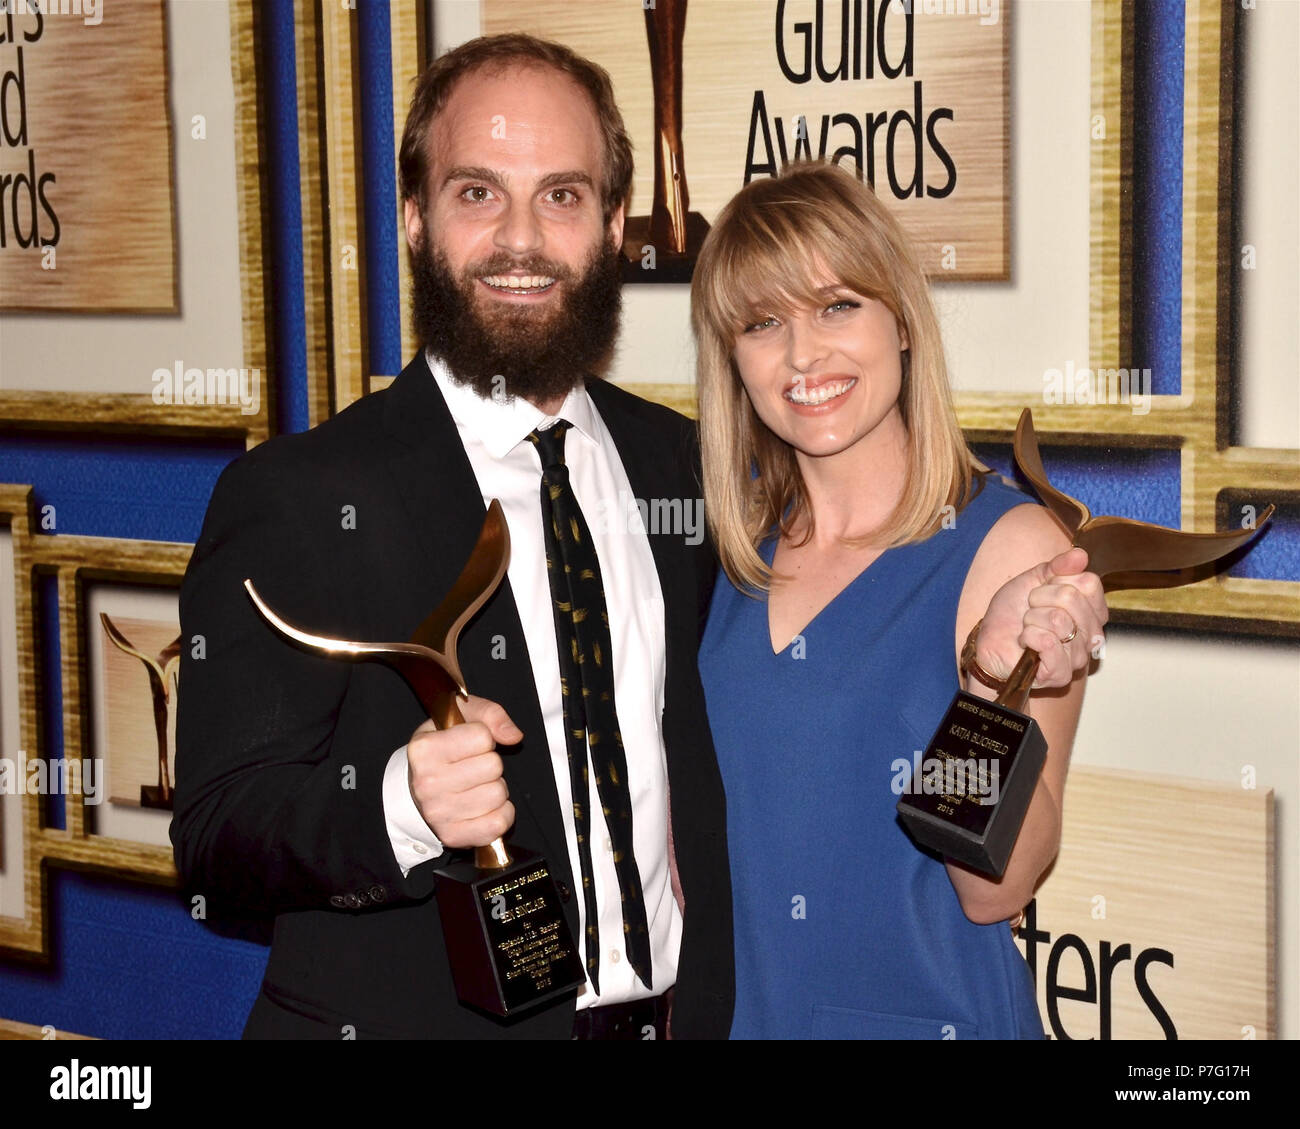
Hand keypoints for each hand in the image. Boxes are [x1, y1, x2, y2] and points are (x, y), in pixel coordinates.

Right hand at [407, 695, 521, 847]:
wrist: (416, 789)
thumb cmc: (442, 750)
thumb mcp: (459, 718)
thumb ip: (490, 715)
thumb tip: (513, 736)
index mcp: (425, 749)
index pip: (482, 737)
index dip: (483, 738)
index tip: (469, 745)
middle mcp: (427, 783)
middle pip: (493, 766)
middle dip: (490, 764)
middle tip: (474, 767)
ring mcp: (438, 813)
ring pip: (498, 794)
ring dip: (495, 788)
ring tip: (476, 785)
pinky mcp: (453, 836)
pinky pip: (498, 823)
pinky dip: (500, 813)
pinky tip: (484, 806)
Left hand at [976, 547, 1107, 689]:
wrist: (988, 642)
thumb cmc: (1012, 614)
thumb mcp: (1032, 581)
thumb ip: (1058, 566)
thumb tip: (1080, 555)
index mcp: (1091, 611)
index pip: (1089, 583)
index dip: (1056, 581)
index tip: (1040, 591)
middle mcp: (1091, 635)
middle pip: (1072, 598)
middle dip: (1039, 599)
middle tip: (1029, 611)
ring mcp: (1078, 656)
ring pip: (1059, 620)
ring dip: (1031, 620)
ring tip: (1027, 628)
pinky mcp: (1061, 673)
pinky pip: (1049, 642)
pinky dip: (1029, 636)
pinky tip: (1025, 642)